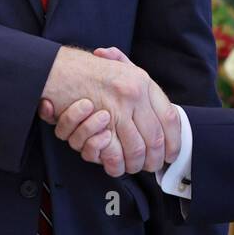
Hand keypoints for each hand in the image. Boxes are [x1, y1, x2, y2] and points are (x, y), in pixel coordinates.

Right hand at [37, 46, 179, 176]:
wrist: (59, 68)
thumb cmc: (88, 71)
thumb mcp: (119, 67)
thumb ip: (141, 85)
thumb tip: (161, 112)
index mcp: (142, 81)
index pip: (170, 117)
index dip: (174, 140)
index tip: (172, 154)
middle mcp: (133, 94)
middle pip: (156, 138)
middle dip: (154, 159)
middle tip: (151, 167)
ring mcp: (117, 108)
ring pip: (137, 149)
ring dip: (134, 164)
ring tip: (132, 166)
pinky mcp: (99, 123)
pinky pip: (114, 153)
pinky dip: (115, 162)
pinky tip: (115, 162)